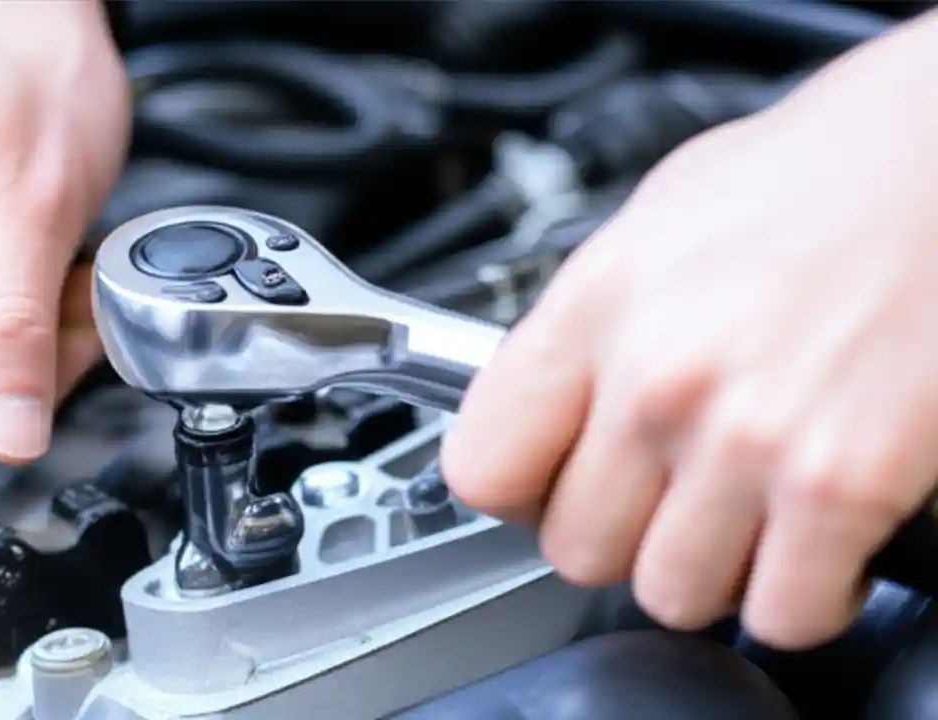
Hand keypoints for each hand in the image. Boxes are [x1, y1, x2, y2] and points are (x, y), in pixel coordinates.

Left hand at [442, 15, 937, 648]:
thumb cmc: (812, 175)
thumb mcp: (655, 222)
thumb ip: (588, 327)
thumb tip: (549, 401)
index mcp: (594, 307)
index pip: (481, 468)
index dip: (517, 495)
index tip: (547, 491)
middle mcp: (657, 377)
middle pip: (575, 549)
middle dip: (620, 536)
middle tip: (665, 499)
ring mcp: (746, 436)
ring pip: (671, 594)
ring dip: (708, 571)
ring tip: (742, 514)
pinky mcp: (843, 483)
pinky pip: (783, 612)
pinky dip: (800, 597)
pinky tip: (812, 542)